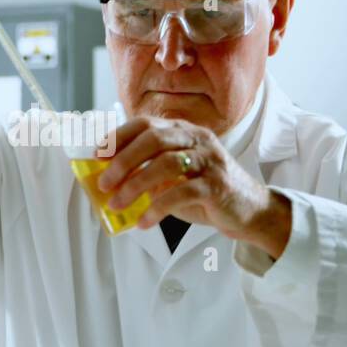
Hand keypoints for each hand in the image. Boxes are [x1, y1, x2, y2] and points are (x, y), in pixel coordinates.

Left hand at [96, 117, 292, 258]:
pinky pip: (181, 192)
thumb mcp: (175, 176)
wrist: (250, 210)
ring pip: (165, 164)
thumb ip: (149, 172)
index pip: (146, 124)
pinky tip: (145, 222)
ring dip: (135, 185)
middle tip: (104, 183)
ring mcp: (209, 160)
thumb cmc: (206, 192)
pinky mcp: (217, 185)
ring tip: (118, 205)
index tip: (97, 155)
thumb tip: (110, 181)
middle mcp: (196, 139)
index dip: (118, 137)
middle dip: (123, 161)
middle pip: (153, 139)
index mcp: (183, 132)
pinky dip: (158, 208)